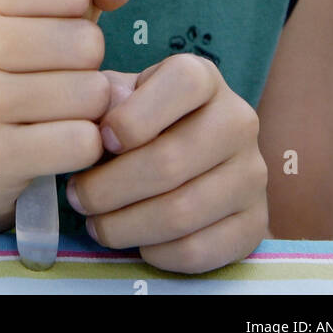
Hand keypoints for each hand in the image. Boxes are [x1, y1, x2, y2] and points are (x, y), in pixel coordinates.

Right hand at [0, 0, 132, 232]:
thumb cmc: (14, 74)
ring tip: (55, 114)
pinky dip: (83, 147)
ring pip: (90, 93)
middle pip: (86, 42)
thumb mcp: (44, 14)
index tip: (47, 35)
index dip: (79, 15)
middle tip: (52, 82)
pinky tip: (54, 147)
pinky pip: (82, 142)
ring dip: (89, 109)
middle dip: (87, 66)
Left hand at [65, 56, 269, 273]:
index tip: (101, 141)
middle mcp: (238, 121)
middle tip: (78, 197)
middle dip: (109, 187)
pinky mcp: (254, 223)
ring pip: (181, 212)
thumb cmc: (146, 119)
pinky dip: (157, 253)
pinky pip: (199, 250)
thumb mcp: (124, 94)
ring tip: (96, 223)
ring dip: (125, 226)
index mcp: (205, 78)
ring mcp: (252, 174)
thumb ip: (109, 98)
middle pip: (170, 161)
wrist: (199, 161)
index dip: (133, 116)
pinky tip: (136, 242)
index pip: (182, 84)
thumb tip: (103, 120)